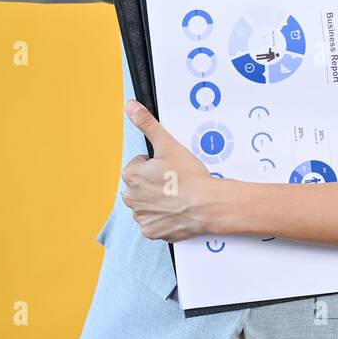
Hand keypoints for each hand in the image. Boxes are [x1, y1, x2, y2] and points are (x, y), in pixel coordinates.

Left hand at [120, 99, 229, 242]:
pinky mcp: (152, 232)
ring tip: (176, 197)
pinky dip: (163, 218)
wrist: (207, 205)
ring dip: (157, 201)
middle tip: (174, 182)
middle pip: (140, 186)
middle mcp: (131, 198)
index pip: (138, 165)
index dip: (155, 165)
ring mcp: (141, 217)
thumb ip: (146, 123)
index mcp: (131, 175)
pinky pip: (153, 223)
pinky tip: (175, 211)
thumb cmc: (189, 176)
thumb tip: (130, 106)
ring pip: (146, 204)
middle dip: (154, 183)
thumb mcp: (167, 144)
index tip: (169, 168)